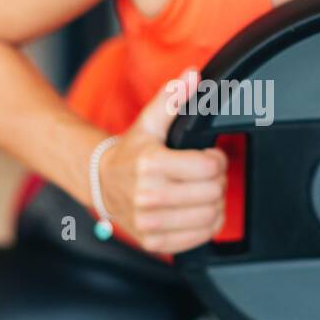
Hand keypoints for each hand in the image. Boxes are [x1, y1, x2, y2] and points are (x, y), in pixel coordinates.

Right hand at [99, 66, 227, 252]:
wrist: (103, 184)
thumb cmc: (131, 154)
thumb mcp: (149, 122)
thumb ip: (171, 98)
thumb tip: (190, 76)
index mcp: (151, 164)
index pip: (208, 166)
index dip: (217, 158)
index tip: (210, 156)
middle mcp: (148, 196)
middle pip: (213, 192)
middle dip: (217, 180)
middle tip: (206, 174)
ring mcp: (150, 222)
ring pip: (211, 216)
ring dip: (215, 203)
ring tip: (203, 191)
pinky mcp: (154, 242)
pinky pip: (201, 237)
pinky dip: (208, 224)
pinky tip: (198, 210)